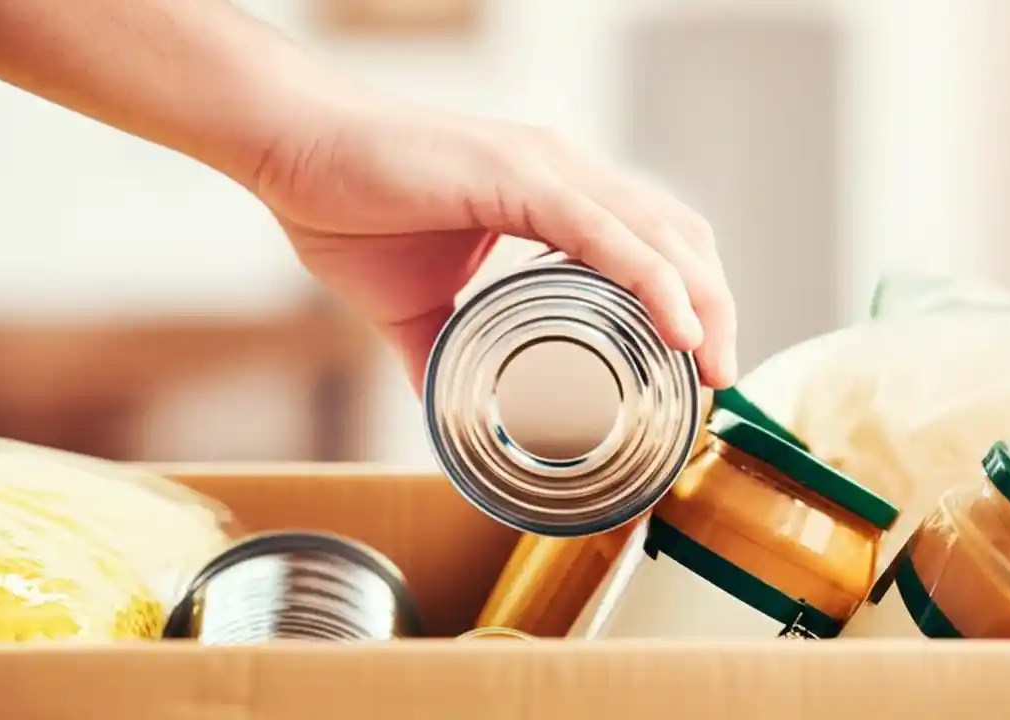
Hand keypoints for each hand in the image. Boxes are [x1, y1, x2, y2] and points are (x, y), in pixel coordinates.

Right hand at [253, 100, 737, 389]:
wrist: (290, 154)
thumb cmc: (349, 211)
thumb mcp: (413, 308)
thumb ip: (443, 355)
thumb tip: (452, 415)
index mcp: (556, 198)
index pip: (655, 244)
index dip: (692, 300)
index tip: (700, 366)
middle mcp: (567, 175)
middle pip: (678, 239)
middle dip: (715, 308)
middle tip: (719, 379)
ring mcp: (547, 171)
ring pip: (657, 234)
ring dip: (700, 301)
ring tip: (714, 366)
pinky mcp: (516, 178)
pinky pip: (603, 233)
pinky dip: (649, 280)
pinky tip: (677, 327)